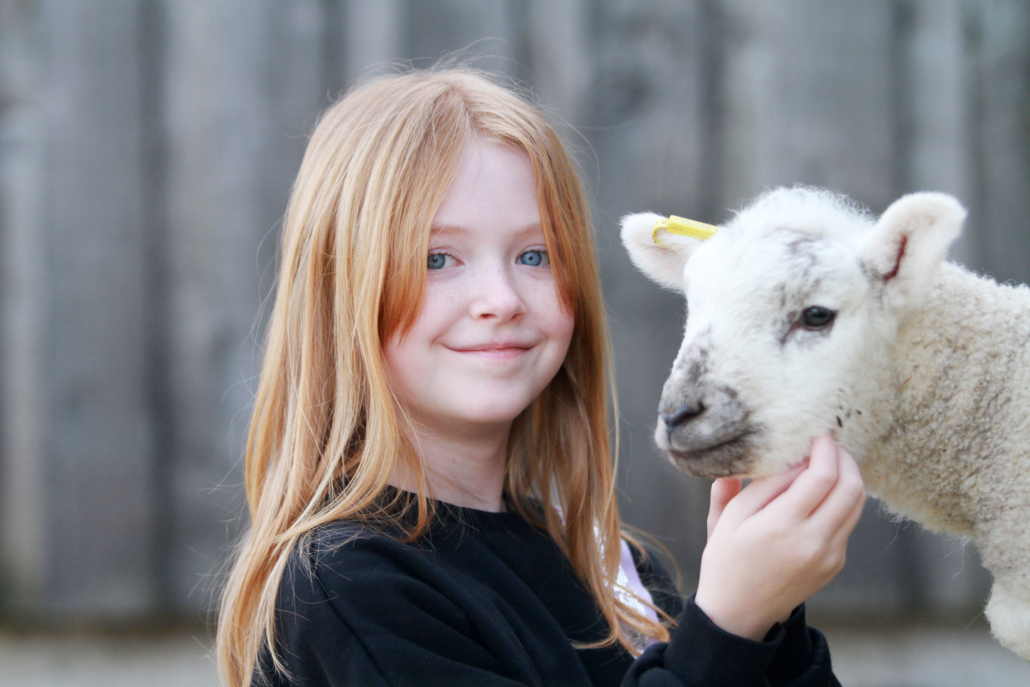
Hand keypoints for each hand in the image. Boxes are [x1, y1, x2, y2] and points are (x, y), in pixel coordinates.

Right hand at [693, 435, 865, 640]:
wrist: (740, 612)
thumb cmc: (727, 561)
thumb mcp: (726, 519)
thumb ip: (752, 484)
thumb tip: (779, 456)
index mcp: (781, 526)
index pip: (821, 476)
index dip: (825, 449)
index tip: (817, 434)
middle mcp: (813, 541)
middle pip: (850, 487)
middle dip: (844, 457)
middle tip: (828, 444)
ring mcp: (829, 555)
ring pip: (857, 504)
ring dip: (848, 477)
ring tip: (829, 462)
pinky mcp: (835, 563)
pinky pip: (848, 521)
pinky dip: (841, 499)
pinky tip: (822, 492)